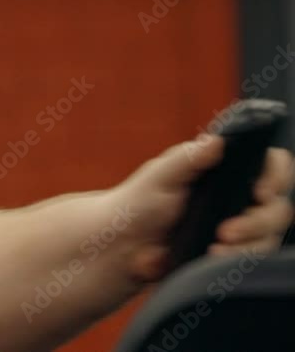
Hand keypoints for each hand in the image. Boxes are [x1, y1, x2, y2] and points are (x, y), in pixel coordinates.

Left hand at [110, 135, 294, 282]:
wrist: (123, 243)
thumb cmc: (139, 201)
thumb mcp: (160, 174)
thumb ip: (188, 158)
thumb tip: (217, 142)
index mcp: (227, 169)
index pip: (272, 165)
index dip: (276, 176)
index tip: (259, 193)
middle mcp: (240, 196)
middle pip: (278, 207)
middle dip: (257, 221)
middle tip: (225, 231)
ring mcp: (240, 226)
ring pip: (270, 236)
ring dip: (248, 244)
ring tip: (215, 248)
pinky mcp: (233, 252)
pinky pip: (253, 258)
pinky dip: (237, 259)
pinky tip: (213, 257)